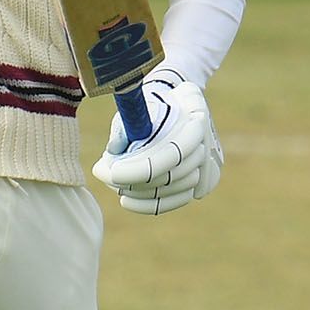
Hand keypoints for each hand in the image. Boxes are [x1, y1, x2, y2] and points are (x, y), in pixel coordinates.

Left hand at [91, 68, 222, 215]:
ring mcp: (206, 165)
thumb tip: (113, 151)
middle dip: (133, 180)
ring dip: (138, 191)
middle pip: (170, 176)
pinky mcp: (201, 182)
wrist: (177, 105)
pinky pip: (176, 200)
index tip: (113, 172)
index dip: (141, 169)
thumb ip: (126, 126)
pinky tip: (126, 201)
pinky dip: (150, 204)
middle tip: (102, 173)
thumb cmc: (154, 105)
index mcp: (195, 119)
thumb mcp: (137, 106)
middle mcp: (206, 145)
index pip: (171, 156)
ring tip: (111, 180)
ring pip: (171, 190)